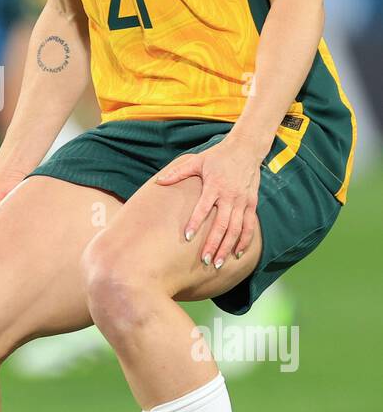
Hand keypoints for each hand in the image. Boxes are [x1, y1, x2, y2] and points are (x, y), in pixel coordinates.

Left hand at [155, 136, 261, 268]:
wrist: (246, 148)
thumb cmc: (218, 156)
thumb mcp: (197, 161)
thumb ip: (178, 172)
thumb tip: (158, 181)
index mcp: (214, 185)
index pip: (204, 208)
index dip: (195, 222)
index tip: (187, 237)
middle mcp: (230, 195)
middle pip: (222, 225)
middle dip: (213, 244)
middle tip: (205, 261)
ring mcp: (242, 201)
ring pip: (236, 229)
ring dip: (227, 247)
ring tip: (218, 263)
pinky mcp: (252, 203)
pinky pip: (249, 225)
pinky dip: (244, 240)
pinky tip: (237, 253)